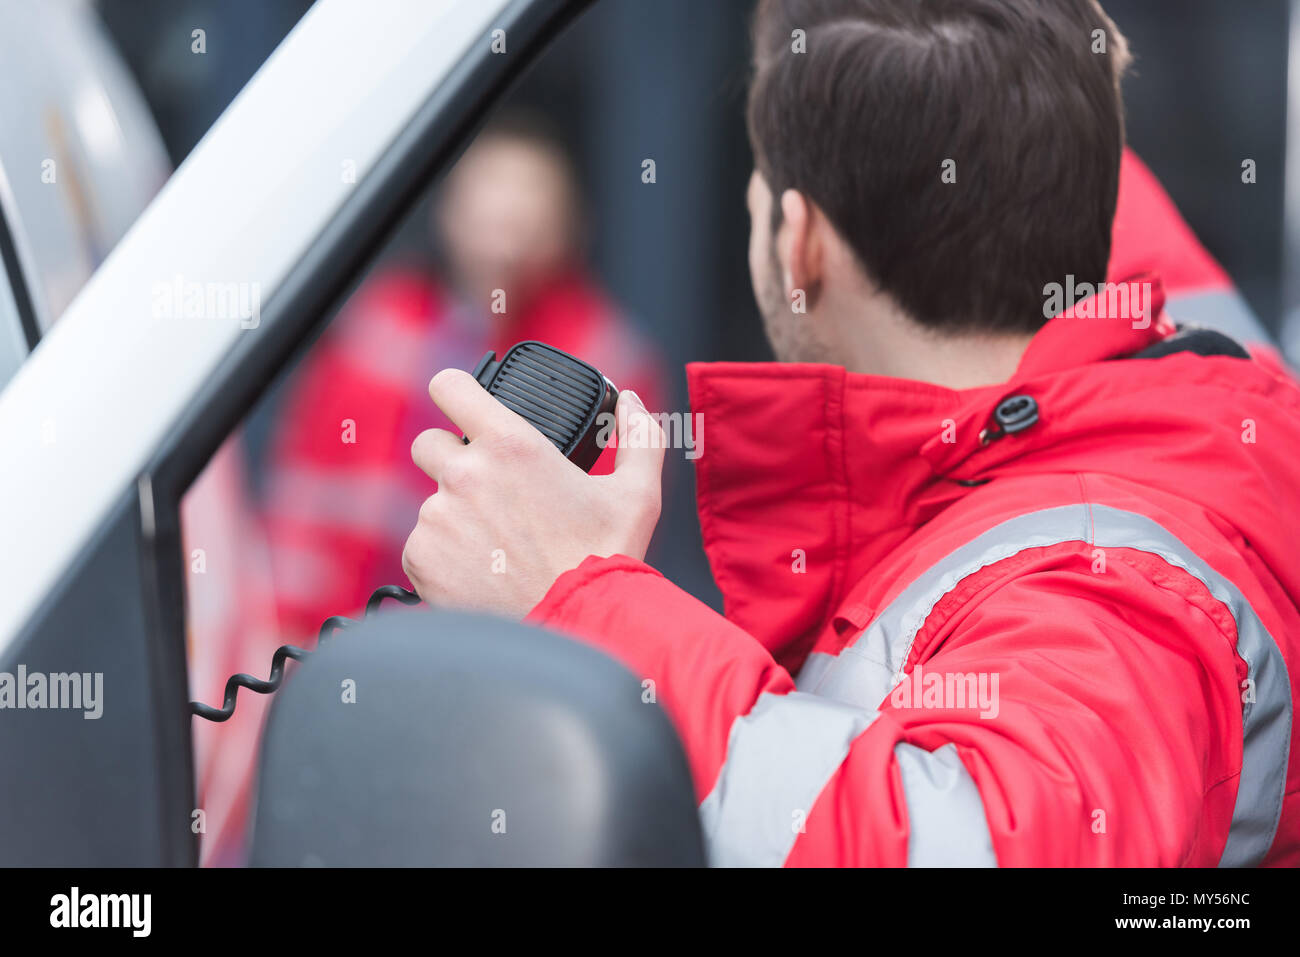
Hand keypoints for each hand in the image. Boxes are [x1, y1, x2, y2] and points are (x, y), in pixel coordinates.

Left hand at [401, 368, 664, 616]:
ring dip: (455, 515)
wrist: (578, 626)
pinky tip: (481, 572)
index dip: (455, 392)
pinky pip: (422, 546)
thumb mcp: (638, 492)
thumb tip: (628, 402)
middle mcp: (465, 474)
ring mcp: (438, 518)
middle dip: (452, 460)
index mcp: (510, 444)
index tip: (464, 407)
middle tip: (489, 492)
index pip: (449, 386)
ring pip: (431, 502)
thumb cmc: (607, 558)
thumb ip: (638, 435)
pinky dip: (444, 557)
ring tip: (497, 546)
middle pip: (429, 443)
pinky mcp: (422, 559)